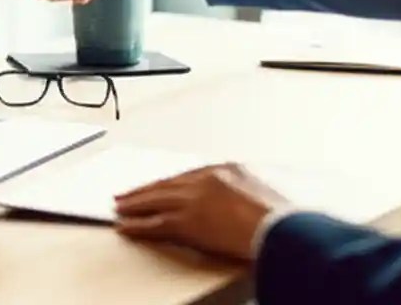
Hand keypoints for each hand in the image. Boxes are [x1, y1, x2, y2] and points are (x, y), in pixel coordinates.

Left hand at [113, 164, 292, 260]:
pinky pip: (154, 224)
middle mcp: (205, 179)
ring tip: (119, 209)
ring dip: (134, 206)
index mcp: (225, 169)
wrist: (280, 232)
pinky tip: (126, 227)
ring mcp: (193, 199)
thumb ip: (245, 194)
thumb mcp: (264, 195)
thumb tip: (242, 204)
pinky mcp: (186, 222)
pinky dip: (137, 226)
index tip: (156, 187)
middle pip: (166, 184)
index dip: (167, 184)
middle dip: (144, 191)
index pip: (186, 176)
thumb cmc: (281, 219)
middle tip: (126, 195)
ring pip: (155, 201)